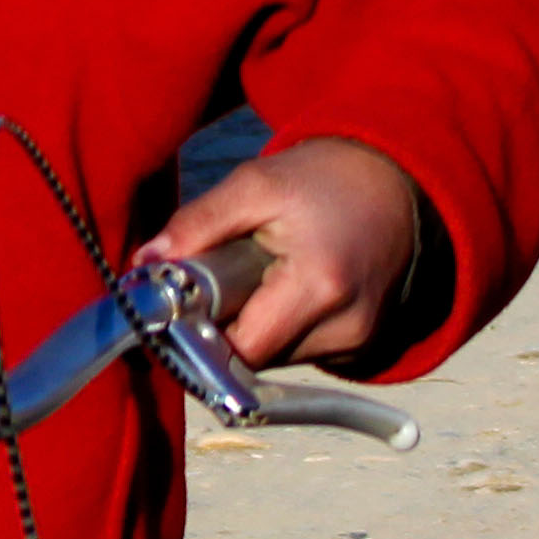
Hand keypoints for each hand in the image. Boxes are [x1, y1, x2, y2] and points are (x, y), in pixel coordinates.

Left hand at [145, 135, 424, 367]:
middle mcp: (348, 326)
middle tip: (209, 284)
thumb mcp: (253, 185)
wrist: (393, 184)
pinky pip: (302, 350)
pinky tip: (277, 288)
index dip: (200, 338)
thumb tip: (145, 264)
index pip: (244, 348)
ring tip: (250, 278)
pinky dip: (279, 327)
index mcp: (320, 286)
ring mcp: (361, 339)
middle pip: (259, 358)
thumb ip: (198, 224)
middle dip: (223, 329)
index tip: (172, 310)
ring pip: (279, 357)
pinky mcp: (364, 342)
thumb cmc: (320, 179)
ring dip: (252, 328)